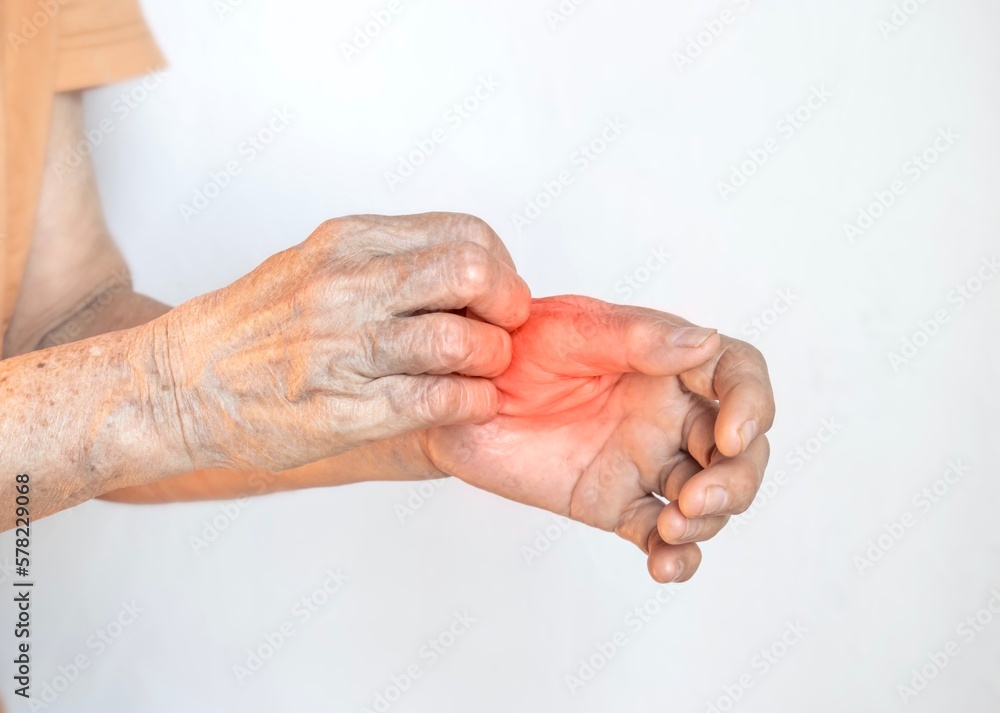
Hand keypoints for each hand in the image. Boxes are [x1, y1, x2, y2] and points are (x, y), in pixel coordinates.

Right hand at [155, 213, 530, 471]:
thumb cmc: (254, 329)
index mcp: (348, 243)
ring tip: (483, 372)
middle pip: (471, 275)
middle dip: (507, 307)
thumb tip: (469, 272)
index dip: (502, 267)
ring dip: (491, 361)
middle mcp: (347, 287)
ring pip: (458, 341)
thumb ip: (389, 263)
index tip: (498, 295)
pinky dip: (470, 403)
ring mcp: (342, 349)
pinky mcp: (340, 410)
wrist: (177, 385)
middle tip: (504, 331)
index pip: (465, 235)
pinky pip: (433, 401)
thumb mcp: (318, 265)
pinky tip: (469, 404)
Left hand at [423, 296, 774, 582]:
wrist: (459, 396)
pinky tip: (664, 564)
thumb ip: (639, 338)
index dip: (752, 404)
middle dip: (736, 480)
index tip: (732, 435)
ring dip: (709, 520)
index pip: (738, 377)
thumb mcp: (572, 329)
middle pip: (738, 451)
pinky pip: (658, 535)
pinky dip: (675, 557)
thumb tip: (706, 341)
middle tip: (698, 498)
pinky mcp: (615, 504)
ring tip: (673, 527)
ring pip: (708, 498)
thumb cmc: (515, 347)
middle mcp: (668, 414)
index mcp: (668, 363)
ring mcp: (645, 462)